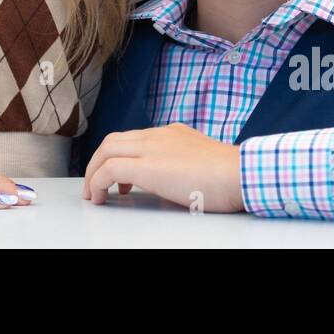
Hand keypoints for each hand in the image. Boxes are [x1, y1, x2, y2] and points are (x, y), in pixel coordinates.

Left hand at [83, 122, 243, 211]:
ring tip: (94, 194)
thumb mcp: (202, 162)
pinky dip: (97, 183)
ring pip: (106, 151)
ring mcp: (151, 147)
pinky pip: (109, 170)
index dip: (118, 156)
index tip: (119, 180)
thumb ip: (184, 164)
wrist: (240, 174)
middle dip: (98, 163)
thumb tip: (174, 180)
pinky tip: (100, 199)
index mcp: (171, 133)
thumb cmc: (231, 176)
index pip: (133, 138)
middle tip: (96, 186)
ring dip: (93, 172)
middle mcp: (158, 135)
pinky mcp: (147, 166)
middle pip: (113, 141)